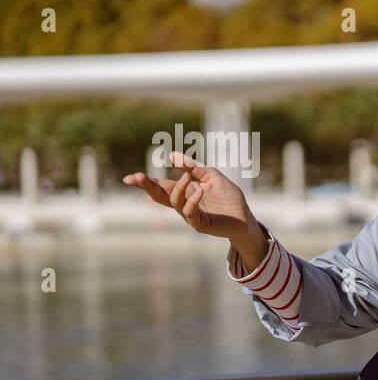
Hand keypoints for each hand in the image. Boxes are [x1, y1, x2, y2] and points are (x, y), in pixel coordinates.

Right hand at [123, 152, 264, 261]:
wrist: (245, 216)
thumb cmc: (228, 197)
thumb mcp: (211, 176)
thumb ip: (193, 167)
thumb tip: (172, 155)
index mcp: (184, 192)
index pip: (160, 186)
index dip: (146, 182)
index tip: (129, 178)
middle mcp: (183, 204)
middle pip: (159, 196)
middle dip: (147, 186)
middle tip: (136, 178)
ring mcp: (190, 215)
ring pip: (174, 202)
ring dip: (178, 188)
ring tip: (187, 177)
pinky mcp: (201, 224)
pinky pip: (191, 213)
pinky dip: (193, 201)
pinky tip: (199, 191)